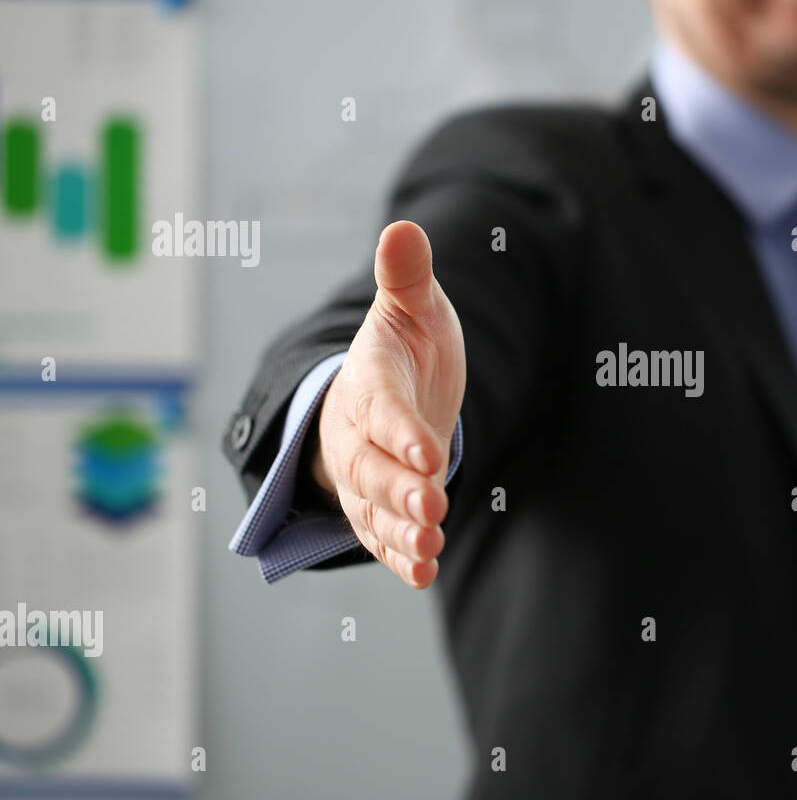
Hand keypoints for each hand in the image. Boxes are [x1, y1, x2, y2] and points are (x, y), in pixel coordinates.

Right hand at [311, 221, 466, 587]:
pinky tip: (423, 572)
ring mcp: (366, 475)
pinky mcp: (378, 505)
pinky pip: (381, 535)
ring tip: (430, 548)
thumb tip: (404, 228)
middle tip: (434, 508)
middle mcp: (359, 435)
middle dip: (401, 490)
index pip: (383, 411)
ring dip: (402, 531)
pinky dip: (399, 555)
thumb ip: (407, 278)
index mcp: (369, 384)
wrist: (385, 390)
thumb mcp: (412, 308)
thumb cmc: (404, 347)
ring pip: (375, 508)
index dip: (403, 432)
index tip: (430, 452)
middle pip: (372, 469)